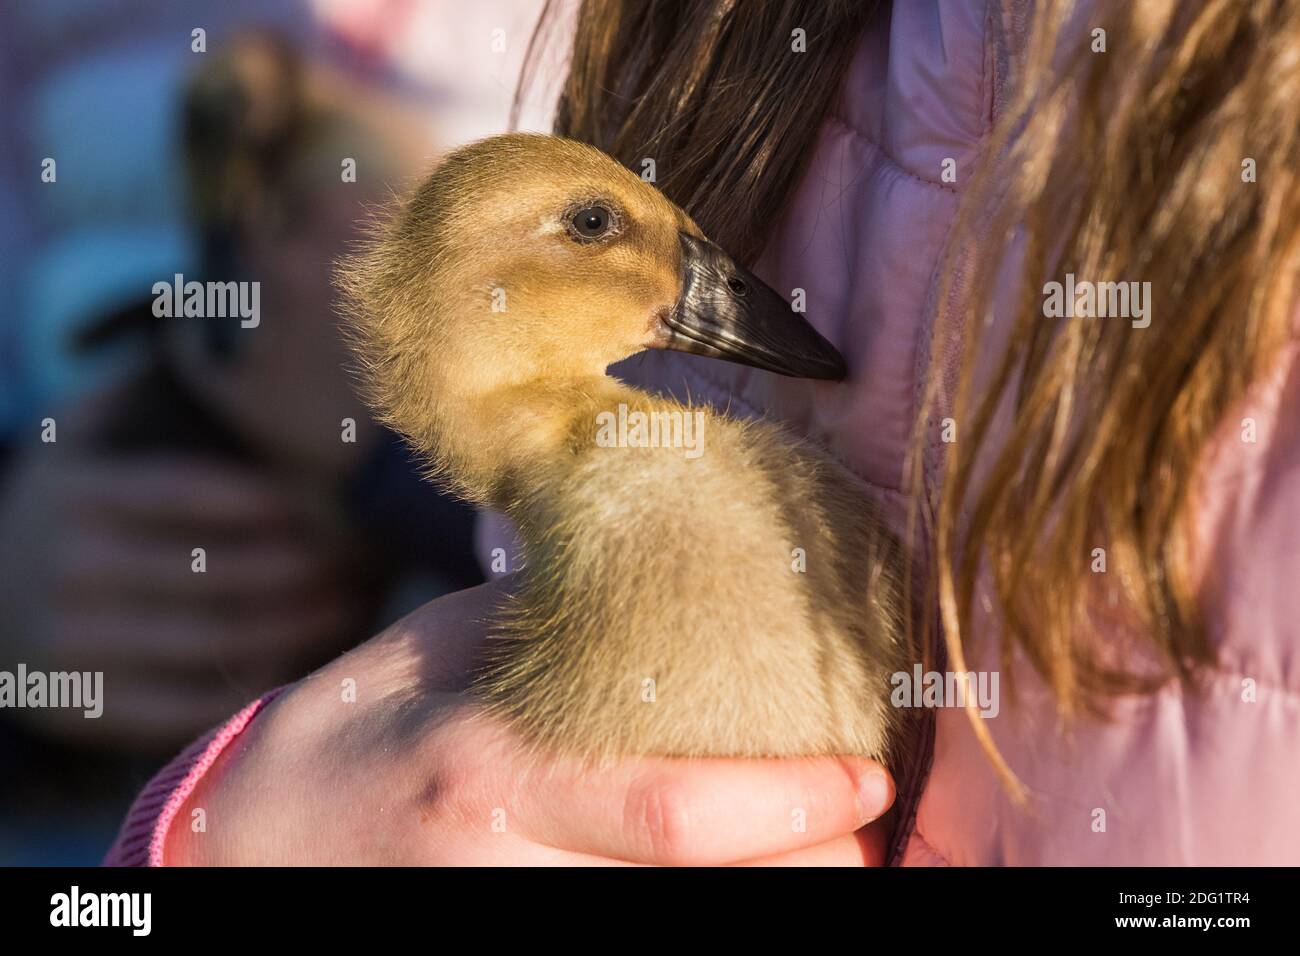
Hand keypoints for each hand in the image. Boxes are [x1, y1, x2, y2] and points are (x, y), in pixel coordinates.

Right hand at [0, 423, 369, 749]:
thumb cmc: (72, 510)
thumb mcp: (79, 441)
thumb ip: (138, 399)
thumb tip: (220, 355)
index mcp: (73, 495)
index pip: (184, 495)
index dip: (262, 502)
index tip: (320, 502)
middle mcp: (66, 570)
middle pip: (209, 572)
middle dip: (297, 566)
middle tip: (357, 557)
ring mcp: (72, 645)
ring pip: (208, 638)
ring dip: (293, 625)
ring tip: (348, 603)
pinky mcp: (85, 709)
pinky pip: (183, 704)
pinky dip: (249, 685)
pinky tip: (301, 663)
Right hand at [170, 581, 895, 865]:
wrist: (257, 836)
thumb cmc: (366, 722)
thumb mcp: (455, 649)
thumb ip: (566, 634)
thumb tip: (678, 590)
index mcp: (493, 773)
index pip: (670, 813)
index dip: (788, 806)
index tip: (867, 778)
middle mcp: (505, 871)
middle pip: (700, 899)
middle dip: (813, 869)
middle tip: (872, 824)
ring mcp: (505, 922)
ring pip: (681, 927)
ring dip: (777, 891)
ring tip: (833, 848)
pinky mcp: (505, 938)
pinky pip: (631, 933)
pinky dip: (709, 903)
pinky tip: (748, 870)